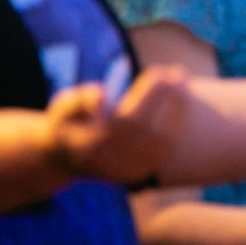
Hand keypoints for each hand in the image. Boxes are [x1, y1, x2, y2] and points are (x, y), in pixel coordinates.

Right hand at [44, 65, 191, 181]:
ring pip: (163, 141)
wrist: (64, 158)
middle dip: (168, 98)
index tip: (158, 72)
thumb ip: (80, 100)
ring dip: (179, 108)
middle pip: (150, 131)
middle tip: (177, 70)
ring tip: (181, 79)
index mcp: (91, 147)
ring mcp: (127, 172)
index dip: (147, 97)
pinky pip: (166, 148)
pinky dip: (178, 122)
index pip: (128, 122)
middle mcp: (111, 164)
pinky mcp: (141, 173)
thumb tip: (102, 96)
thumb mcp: (63, 108)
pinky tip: (183, 99)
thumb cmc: (67, 123)